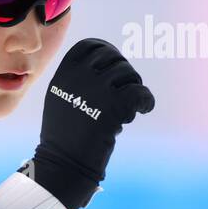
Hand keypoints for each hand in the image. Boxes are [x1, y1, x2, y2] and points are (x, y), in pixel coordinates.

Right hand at [20, 38, 155, 208]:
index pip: (91, 46)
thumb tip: (106, 62)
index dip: (107, 52)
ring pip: (130, 74)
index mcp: (64, 73)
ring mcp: (96, 90)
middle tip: (124, 90)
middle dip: (124, 72)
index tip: (115, 65)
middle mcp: (79, 76)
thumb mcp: (60, 95)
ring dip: (133, 88)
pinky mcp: (114, 106)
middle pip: (114, 58)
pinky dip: (146, 102)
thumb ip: (77, 77)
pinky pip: (141, 92)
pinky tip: (142, 110)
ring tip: (126, 108)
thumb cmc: (63, 133)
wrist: (64, 162)